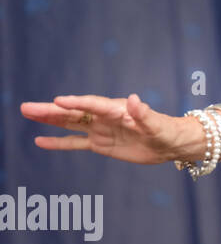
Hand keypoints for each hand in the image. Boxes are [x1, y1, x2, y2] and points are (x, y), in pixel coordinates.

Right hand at [20, 93, 183, 165]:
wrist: (171, 144)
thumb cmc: (167, 131)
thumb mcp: (157, 124)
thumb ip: (144, 114)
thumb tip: (136, 100)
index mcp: (118, 110)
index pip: (93, 105)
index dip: (77, 103)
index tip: (58, 100)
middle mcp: (105, 117)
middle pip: (74, 112)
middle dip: (51, 110)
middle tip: (27, 107)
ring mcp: (100, 130)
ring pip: (70, 124)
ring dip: (50, 120)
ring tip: (27, 113)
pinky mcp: (100, 144)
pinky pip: (75, 143)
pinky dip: (58, 142)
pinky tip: (40, 140)